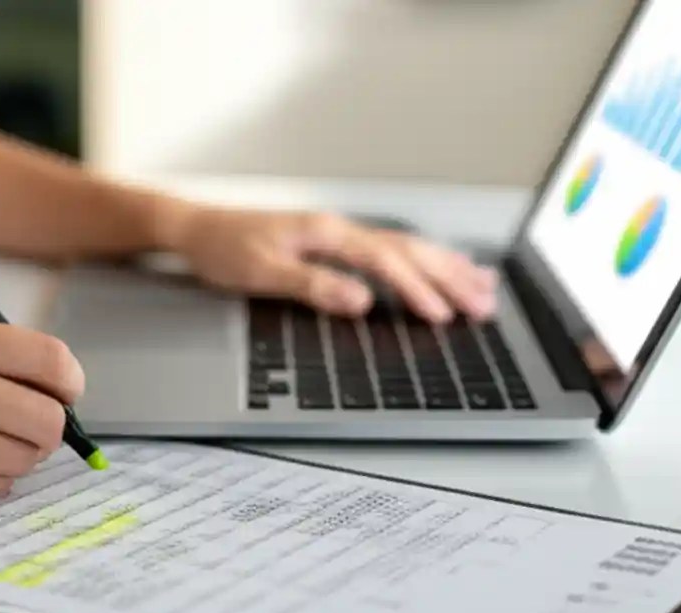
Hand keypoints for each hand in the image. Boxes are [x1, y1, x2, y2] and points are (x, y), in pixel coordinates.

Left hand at [165, 205, 497, 321]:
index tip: (441, 316)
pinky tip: (437, 269)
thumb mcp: (262, 273)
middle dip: (449, 278)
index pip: (384, 262)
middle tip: (485, 305)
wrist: (195, 228)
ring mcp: (338, 233)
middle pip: (408, 250)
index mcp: (325, 233)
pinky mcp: (333, 241)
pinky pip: (389, 249)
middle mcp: (338, 228)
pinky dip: (421, 261)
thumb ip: (313, 286)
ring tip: (483, 287)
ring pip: (405, 247)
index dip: (416, 290)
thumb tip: (361, 300)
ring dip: (445, 267)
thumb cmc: (223, 250)